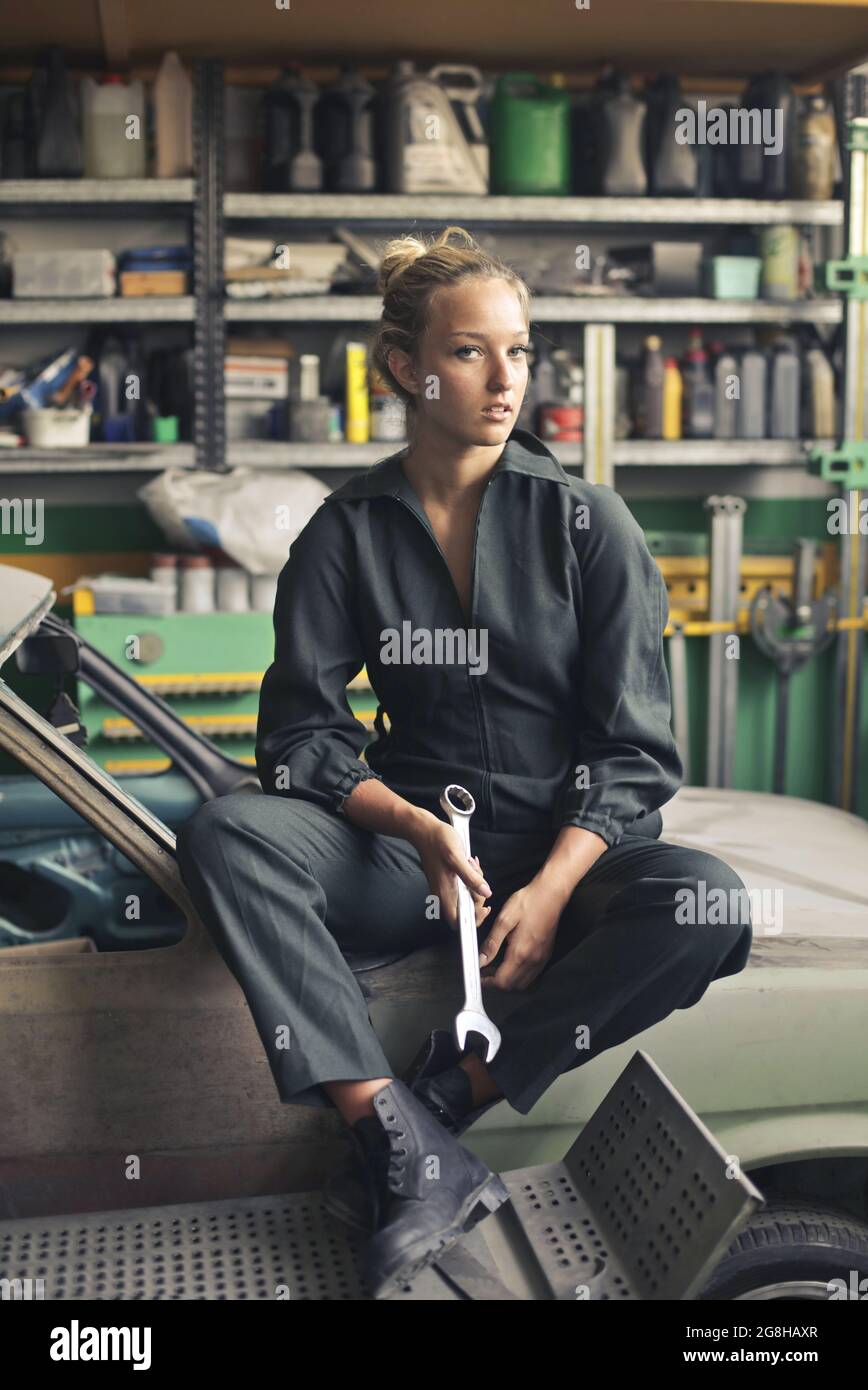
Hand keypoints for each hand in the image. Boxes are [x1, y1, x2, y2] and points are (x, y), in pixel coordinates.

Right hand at [412, 815, 491, 930]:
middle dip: (477, 895)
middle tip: (478, 876)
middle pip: (465, 910)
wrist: (423, 830)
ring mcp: (443, 887)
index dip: (472, 920)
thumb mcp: (457, 857)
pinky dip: (470, 877)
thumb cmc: (438, 841)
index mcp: (444, 892)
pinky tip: (469, 863)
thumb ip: (471, 877)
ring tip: (471, 864)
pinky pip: (462, 885)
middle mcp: (442, 893)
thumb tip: (486, 893)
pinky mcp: (445, 880)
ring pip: (465, 896)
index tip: (484, 906)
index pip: (458, 921)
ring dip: (474, 883)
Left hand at [478, 880, 561, 990]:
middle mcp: (533, 960)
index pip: (502, 982)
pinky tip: (513, 963)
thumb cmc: (529, 902)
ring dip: (509, 981)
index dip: (488, 982)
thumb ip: (492, 942)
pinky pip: (533, 975)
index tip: (480, 976)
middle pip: (513, 986)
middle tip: (486, 972)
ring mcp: (541, 959)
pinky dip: (520, 976)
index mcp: (520, 952)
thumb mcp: (504, 919)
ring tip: (497, 968)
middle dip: (497, 983)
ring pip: (524, 984)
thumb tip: (481, 959)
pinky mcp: (546, 955)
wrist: (550, 894)